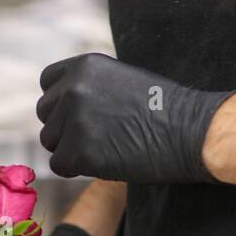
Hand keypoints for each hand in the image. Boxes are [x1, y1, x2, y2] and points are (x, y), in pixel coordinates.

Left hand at [36, 52, 233, 182]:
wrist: (190, 132)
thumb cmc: (164, 109)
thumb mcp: (123, 80)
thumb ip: (90, 86)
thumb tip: (63, 105)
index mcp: (84, 66)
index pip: (48, 83)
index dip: (61, 102)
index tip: (81, 115)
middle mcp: (73, 88)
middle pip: (46, 114)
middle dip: (65, 127)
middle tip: (99, 136)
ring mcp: (74, 119)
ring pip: (50, 141)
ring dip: (71, 148)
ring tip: (106, 147)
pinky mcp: (78, 150)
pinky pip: (60, 164)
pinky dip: (78, 168)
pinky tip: (105, 162)